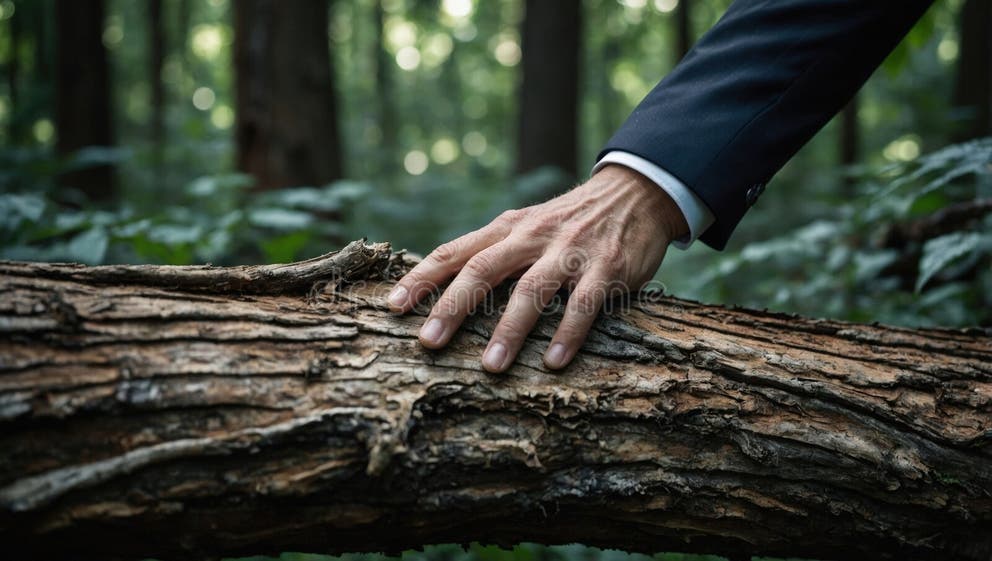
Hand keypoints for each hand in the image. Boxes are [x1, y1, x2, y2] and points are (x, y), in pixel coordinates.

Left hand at [386, 164, 688, 371]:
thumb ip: (489, 251)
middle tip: (427, 342)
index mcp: (506, 228)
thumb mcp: (524, 226)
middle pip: (483, 270)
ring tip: (491, 368)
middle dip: (452, 307)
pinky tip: (552, 362)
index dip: (422, 278)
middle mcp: (531, 236)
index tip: (393, 306)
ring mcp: (569, 251)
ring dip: (509, 330)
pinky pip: (583, 304)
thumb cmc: (567, 222)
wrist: (634, 193)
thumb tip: (438, 286)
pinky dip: (567, 333)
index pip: (455, 252)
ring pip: (531, 290)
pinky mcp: (607, 267)